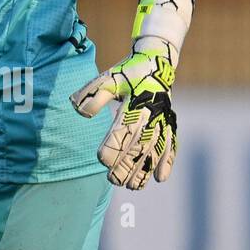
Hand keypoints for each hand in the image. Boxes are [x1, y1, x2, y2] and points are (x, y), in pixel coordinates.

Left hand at [69, 49, 177, 188]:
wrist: (156, 62)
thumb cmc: (127, 73)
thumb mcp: (107, 79)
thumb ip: (93, 95)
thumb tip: (79, 111)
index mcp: (133, 104)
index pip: (122, 130)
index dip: (112, 147)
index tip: (101, 160)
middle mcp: (149, 115)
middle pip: (137, 146)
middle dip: (125, 166)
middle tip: (112, 180)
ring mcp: (162, 121)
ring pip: (154, 151)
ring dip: (144, 170)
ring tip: (132, 187)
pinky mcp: (169, 124)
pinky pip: (171, 145)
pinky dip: (168, 162)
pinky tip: (160, 179)